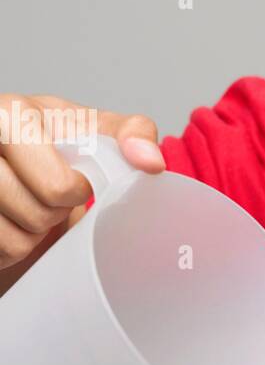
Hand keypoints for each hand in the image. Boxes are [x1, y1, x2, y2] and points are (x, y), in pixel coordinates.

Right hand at [0, 93, 164, 285]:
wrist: (13, 170)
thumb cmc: (51, 149)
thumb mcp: (91, 131)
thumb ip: (129, 135)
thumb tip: (150, 162)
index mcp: (12, 113)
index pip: (60, 185)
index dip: (75, 192)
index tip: (76, 181)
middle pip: (39, 213)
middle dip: (54, 213)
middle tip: (50, 197)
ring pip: (15, 238)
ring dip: (32, 233)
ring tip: (28, 207)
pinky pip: (0, 251)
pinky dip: (11, 249)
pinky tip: (9, 222)